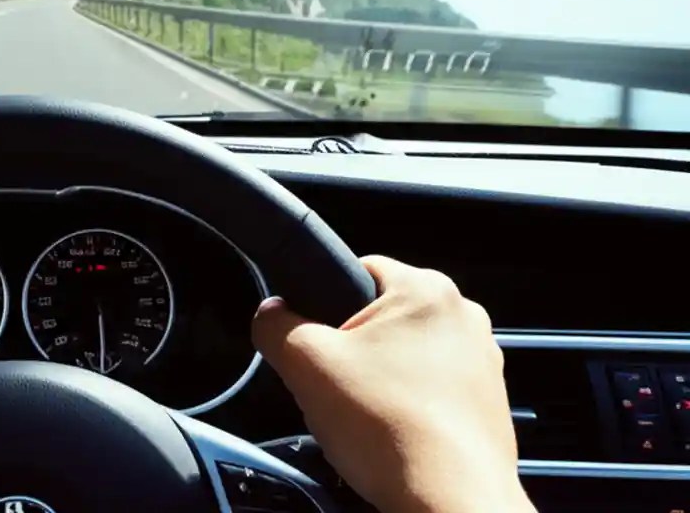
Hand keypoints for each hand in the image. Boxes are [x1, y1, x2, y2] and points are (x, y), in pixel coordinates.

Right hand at [252, 256, 532, 512]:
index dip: (323, 304)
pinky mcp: (489, 404)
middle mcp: (465, 317)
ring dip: (382, 381)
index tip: (314, 341)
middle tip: (336, 385)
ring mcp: (484, 362)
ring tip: (366, 417)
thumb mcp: (305, 364)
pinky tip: (392, 436)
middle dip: (353, 350)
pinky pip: (432, 392)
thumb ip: (275, 325)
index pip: (356, 269)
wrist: (449, 500)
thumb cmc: (390, 428)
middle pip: (381, 318)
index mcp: (426, 289)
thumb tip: (269, 314)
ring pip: (407, 357)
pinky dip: (409, 408)